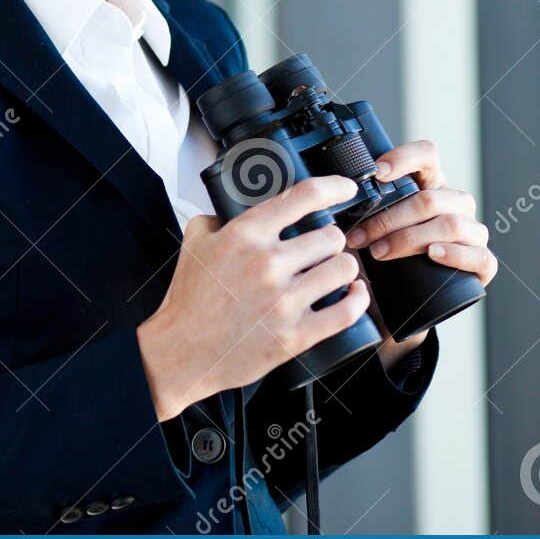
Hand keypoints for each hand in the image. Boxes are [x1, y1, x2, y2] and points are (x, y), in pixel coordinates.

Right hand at [137, 175, 369, 420]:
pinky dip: (358, 299)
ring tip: (332, 271)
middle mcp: (267, 264)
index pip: (304, 197)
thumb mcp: (194, 244)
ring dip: (342, 268)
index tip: (346, 188)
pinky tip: (354, 293)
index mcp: (245, 236)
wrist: (182, 351)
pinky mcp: (296, 334)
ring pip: (344, 269)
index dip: (334, 187)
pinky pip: (346, 310)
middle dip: (329, 241)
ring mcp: (284, 301)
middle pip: (331, 236)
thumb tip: (235, 207)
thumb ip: (217, 219)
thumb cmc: (189, 301)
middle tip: (321, 250)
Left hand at [344, 138, 496, 365]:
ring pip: (451, 223)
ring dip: (410, 237)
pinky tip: (433, 255)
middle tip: (359, 237)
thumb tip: (315, 191)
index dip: (405, 158)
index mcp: (427, 186)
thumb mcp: (361, 229)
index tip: (375, 172)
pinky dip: (456, 254)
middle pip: (433, 196)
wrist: (390, 309)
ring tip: (380, 253)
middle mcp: (453, 206)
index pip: (427, 156)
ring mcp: (471, 234)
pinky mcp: (482, 266)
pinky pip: (480, 256)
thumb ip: (351, 208)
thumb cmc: (373, 262)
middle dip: (390, 217)